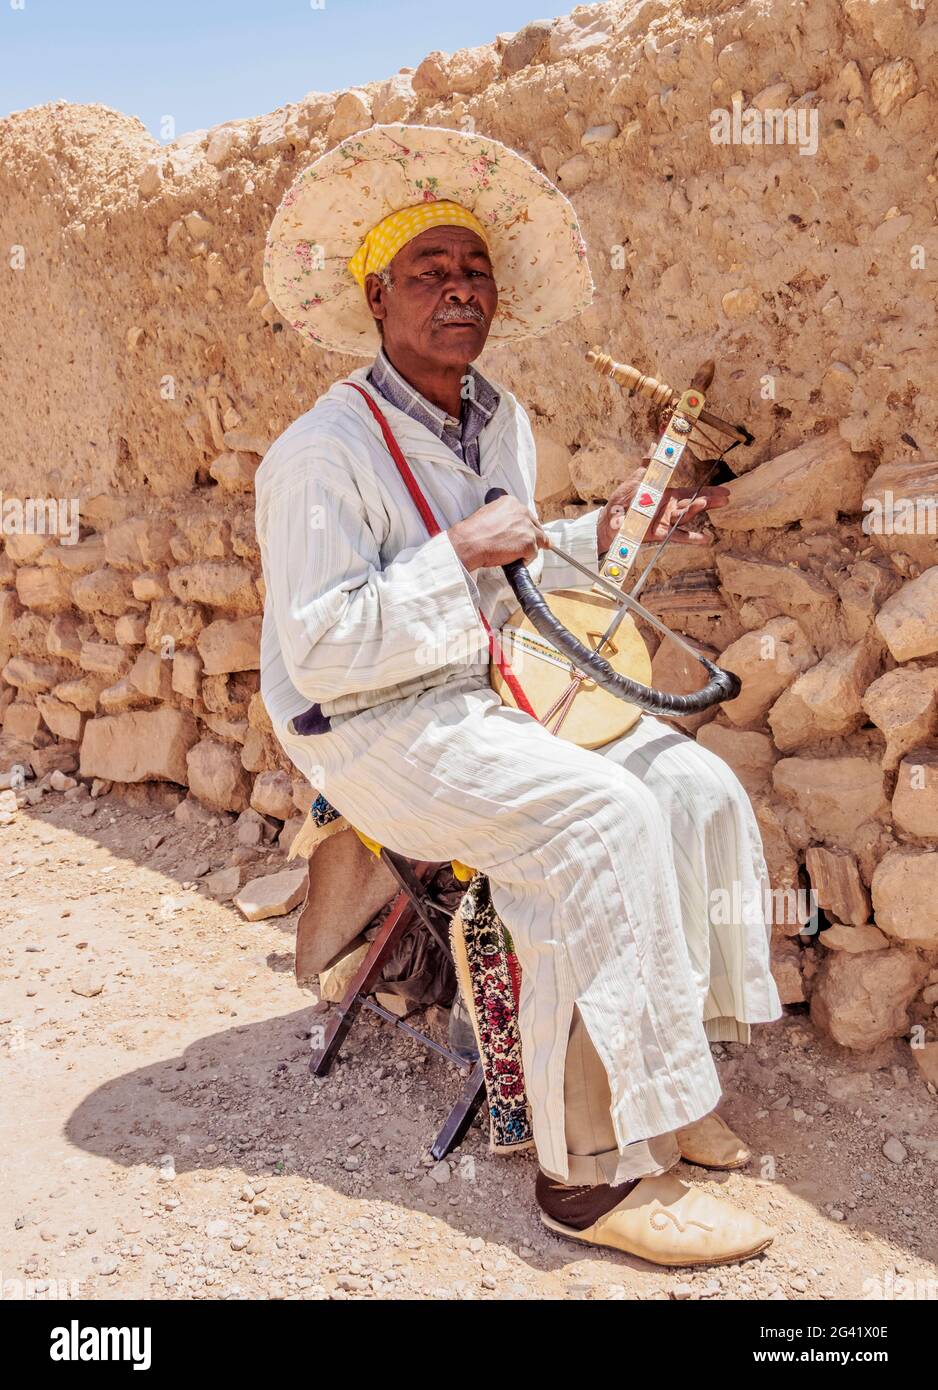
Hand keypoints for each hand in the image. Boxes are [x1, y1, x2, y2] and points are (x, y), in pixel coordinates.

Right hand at [447, 495, 548, 571]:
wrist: (469, 542)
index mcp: (511, 502)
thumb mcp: (488, 514)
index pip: (527, 515)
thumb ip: (502, 517)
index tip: (522, 533)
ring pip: (539, 541)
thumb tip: (507, 527)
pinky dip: (525, 560)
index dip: (525, 527)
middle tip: (522, 546)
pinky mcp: (529, 543)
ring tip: (516, 555)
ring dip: (529, 549)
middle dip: (531, 537)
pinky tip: (513, 560)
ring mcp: (527, 528)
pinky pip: (533, 554)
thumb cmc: (474, 532)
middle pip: (536, 527)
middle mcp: (522, 512)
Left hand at [597, 462, 730, 552]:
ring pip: (684, 516)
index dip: (710, 492)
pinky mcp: (658, 533)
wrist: (610, 518)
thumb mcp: (638, 478)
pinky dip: (691, 538)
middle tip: (725, 499)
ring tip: (704, 503)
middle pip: (694, 505)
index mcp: (669, 496)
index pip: (693, 493)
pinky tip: (706, 540)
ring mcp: (665, 522)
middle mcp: (670, 510)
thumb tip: (655, 444)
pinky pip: (676, 536)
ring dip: (694, 510)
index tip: (726, 491)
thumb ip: (649, 463)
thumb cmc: (625, 499)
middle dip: (710, 501)